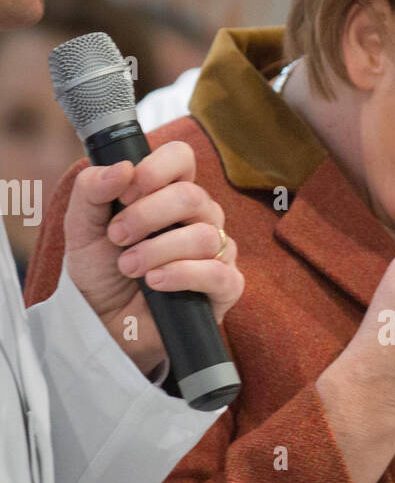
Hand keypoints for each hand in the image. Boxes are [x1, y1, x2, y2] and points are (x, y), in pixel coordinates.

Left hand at [64, 141, 244, 376]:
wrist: (106, 324)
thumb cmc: (101, 273)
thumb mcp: (81, 229)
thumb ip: (91, 191)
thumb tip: (123, 167)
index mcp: (168, 194)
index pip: (182, 158)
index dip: (156, 169)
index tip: (126, 193)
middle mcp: (199, 218)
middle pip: (192, 196)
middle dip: (147, 215)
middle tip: (117, 237)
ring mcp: (216, 251)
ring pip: (203, 235)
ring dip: (157, 251)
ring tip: (129, 267)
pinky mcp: (225, 287)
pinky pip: (218, 273)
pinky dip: (183, 275)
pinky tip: (156, 283)